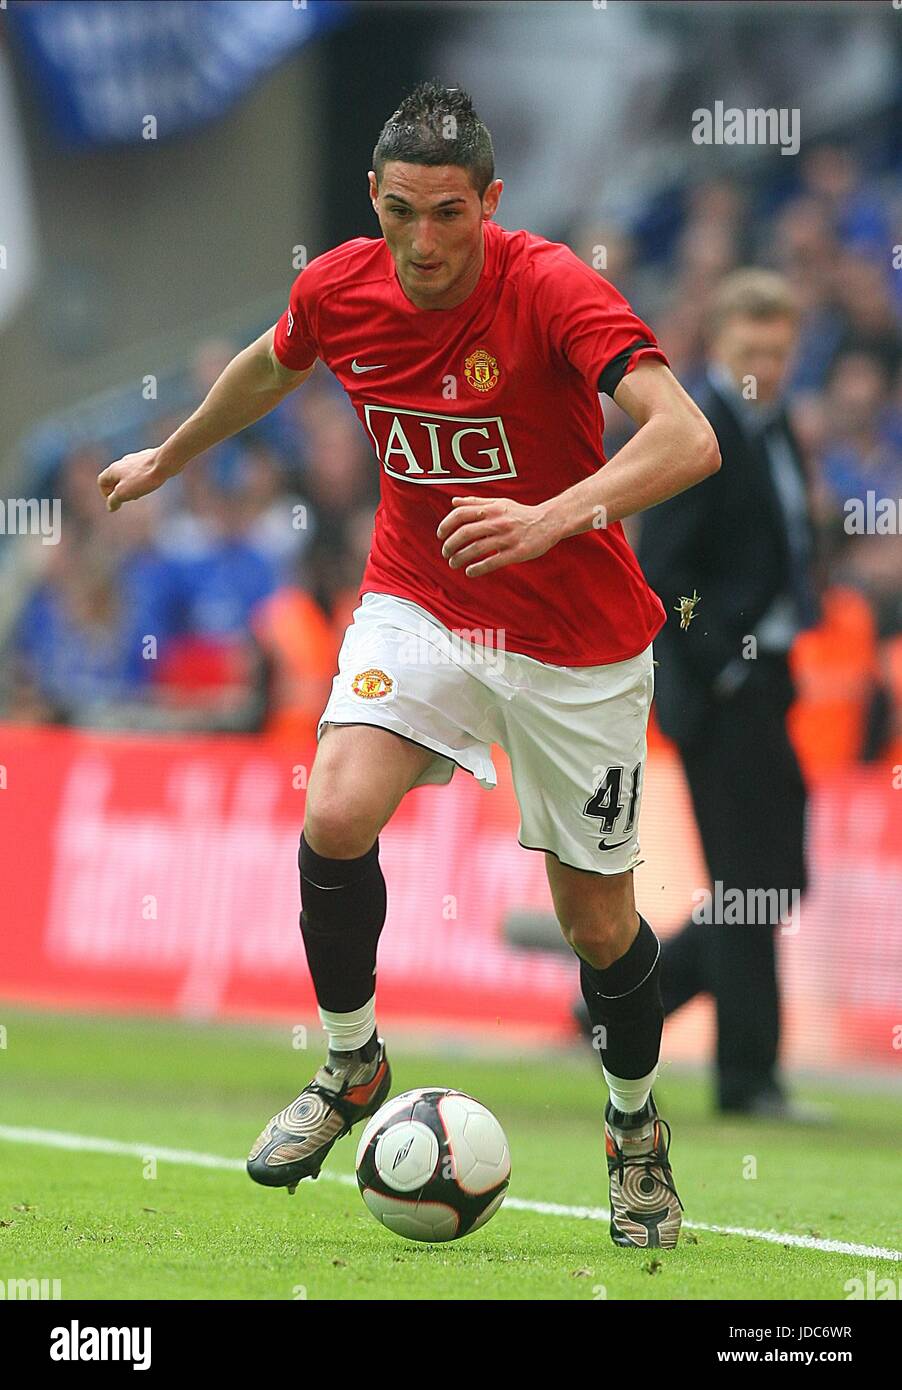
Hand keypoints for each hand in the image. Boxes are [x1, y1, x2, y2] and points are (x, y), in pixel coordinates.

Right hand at [97, 448, 171, 512]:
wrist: (164, 462)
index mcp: (113, 469)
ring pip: (128, 474)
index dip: (106, 494)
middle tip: (131, 498)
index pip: (101, 481)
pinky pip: (140, 471)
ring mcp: (135, 459)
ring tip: (141, 492)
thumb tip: (111, 507)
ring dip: (131, 485)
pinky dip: (142, 479)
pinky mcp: (147, 459)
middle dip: (120, 491)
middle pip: (115, 478)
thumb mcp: (123, 493)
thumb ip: (114, 500)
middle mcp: (122, 462)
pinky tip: (151, 482)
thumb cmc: (143, 478)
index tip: (116, 502)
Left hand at [436, 495, 560, 577]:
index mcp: (491, 509)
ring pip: (476, 549)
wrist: (549, 522)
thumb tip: (453, 502)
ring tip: (453, 564)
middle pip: (465, 533)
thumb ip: (476, 502)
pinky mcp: (516, 552)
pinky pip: (492, 562)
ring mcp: (507, 537)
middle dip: (450, 545)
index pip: (461, 514)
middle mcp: (497, 522)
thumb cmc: (521, 513)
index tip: (440, 536)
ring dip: (460, 558)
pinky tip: (469, 572)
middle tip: (445, 553)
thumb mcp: (499, 503)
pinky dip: (477, 568)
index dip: (446, 525)